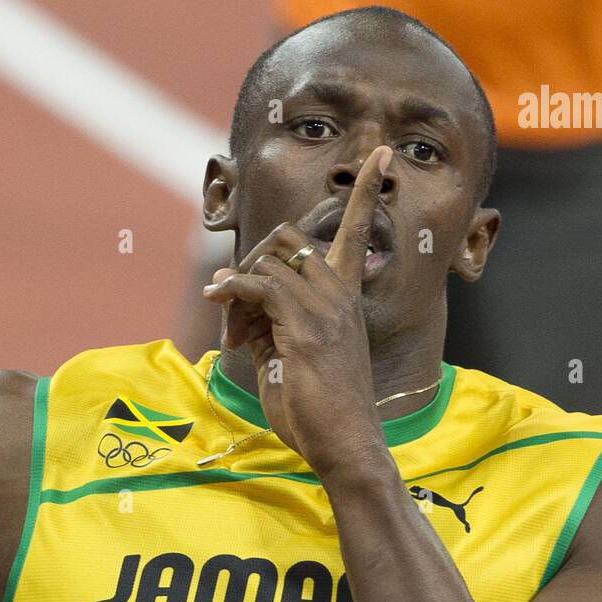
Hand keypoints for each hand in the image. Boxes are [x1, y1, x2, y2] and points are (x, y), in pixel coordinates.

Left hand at [203, 146, 392, 475]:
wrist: (345, 446)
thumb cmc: (319, 411)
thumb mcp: (288, 358)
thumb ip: (269, 323)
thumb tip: (235, 302)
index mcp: (347, 297)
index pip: (357, 230)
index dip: (366, 191)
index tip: (382, 154)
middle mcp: (341, 293)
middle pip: (288, 239)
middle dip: (251, 264)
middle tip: (236, 311)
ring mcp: (327, 308)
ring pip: (268, 261)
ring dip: (237, 291)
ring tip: (234, 334)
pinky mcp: (306, 328)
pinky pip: (258, 287)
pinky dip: (231, 293)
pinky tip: (219, 307)